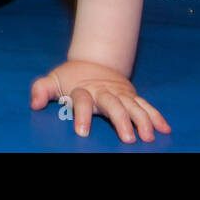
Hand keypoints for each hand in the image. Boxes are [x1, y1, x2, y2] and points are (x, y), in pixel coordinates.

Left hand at [30, 59, 170, 143]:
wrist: (94, 60)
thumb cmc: (71, 77)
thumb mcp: (54, 80)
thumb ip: (41, 89)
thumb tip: (34, 103)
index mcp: (83, 89)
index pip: (82, 101)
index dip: (81, 115)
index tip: (82, 132)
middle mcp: (104, 91)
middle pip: (113, 105)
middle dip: (121, 121)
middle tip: (128, 139)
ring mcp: (120, 93)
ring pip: (133, 106)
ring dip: (143, 120)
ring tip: (149, 137)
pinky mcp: (131, 95)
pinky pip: (146, 105)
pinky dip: (156, 116)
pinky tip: (165, 129)